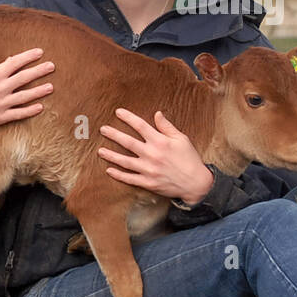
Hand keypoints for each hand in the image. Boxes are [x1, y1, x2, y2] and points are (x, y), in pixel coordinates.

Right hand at [0, 48, 54, 129]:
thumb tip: (11, 61)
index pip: (14, 63)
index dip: (28, 56)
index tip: (40, 52)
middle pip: (24, 78)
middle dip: (39, 71)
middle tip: (51, 66)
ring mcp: (1, 104)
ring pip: (25, 96)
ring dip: (39, 91)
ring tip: (51, 87)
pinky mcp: (0, 117)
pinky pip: (18, 114)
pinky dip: (30, 111)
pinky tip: (40, 107)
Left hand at [98, 109, 213, 203]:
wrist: (196, 183)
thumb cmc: (189, 158)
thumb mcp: (181, 139)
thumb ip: (167, 127)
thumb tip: (157, 113)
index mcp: (160, 142)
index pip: (141, 126)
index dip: (128, 118)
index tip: (118, 112)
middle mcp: (152, 155)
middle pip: (128, 142)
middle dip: (114, 134)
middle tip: (103, 129)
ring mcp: (148, 170)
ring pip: (125, 161)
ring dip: (111, 155)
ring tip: (100, 151)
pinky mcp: (148, 183)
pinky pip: (129, 178)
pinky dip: (118, 175)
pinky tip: (109, 170)